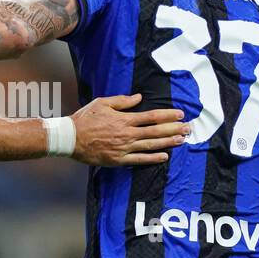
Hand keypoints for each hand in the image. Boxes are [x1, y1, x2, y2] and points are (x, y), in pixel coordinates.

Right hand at [71, 94, 188, 165]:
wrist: (70, 138)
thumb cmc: (85, 119)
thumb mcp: (102, 103)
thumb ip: (122, 101)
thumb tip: (139, 97)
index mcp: (124, 119)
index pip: (152, 117)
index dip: (168, 115)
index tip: (180, 114)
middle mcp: (127, 134)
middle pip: (156, 131)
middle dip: (174, 129)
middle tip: (188, 128)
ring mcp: (123, 148)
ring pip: (151, 145)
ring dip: (168, 143)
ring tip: (182, 140)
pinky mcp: (118, 160)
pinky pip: (139, 159)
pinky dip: (153, 158)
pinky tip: (164, 156)